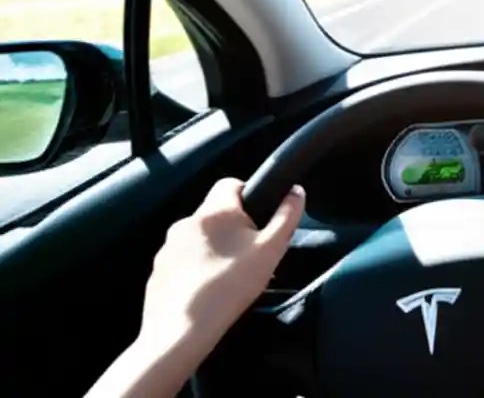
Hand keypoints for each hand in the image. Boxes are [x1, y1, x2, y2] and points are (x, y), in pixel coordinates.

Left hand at [139, 178, 304, 355]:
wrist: (181, 330)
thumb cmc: (231, 285)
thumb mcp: (270, 251)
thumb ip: (287, 217)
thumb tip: (296, 191)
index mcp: (215, 211)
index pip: (230, 183)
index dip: (249, 195)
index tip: (259, 221)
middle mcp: (186, 222)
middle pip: (215, 215)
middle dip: (233, 229)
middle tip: (249, 256)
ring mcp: (167, 247)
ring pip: (198, 239)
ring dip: (213, 250)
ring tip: (228, 279)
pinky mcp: (157, 271)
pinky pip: (182, 261)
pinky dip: (195, 270)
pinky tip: (206, 292)